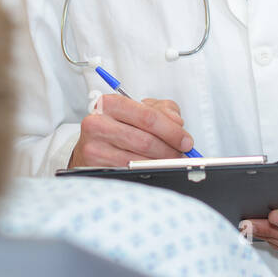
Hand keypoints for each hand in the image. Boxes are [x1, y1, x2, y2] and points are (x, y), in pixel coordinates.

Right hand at [69, 95, 193, 167]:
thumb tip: (177, 123)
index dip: (172, 130)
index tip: (186, 141)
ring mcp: (93, 147)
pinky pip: (128, 173)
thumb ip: (162, 110)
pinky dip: (147, 173)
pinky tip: (154, 169)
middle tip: (182, 155)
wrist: (91, 145)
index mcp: (109, 103)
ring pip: (138, 160)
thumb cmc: (119, 126)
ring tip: (171, 162)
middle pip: (145, 140)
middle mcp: (97, 123)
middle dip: (170, 150)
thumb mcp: (140, 110)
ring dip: (161, 163)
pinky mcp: (94, 167)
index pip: (148, 116)